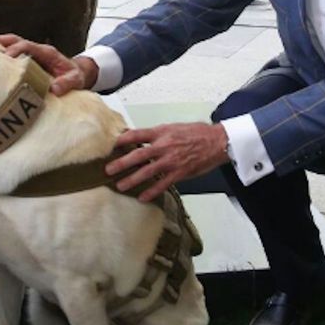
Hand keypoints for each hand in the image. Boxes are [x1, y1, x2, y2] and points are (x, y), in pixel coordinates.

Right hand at [0, 34, 96, 95]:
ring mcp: (31, 52)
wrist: (77, 72)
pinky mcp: (26, 57)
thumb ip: (66, 83)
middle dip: (0, 42)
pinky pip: (11, 51)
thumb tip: (54, 89)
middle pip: (15, 40)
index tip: (6, 57)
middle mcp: (37, 49)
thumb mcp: (75, 80)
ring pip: (11, 43)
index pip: (28, 46)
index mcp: (47, 52)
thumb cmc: (75, 75)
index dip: (16, 49)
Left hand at [108, 123, 228, 202]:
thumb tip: (139, 138)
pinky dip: (152, 191)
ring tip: (120, 186)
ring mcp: (171, 161)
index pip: (137, 135)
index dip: (123, 140)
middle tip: (108, 170)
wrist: (216, 141)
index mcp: (161, 132)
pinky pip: (162, 184)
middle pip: (137, 155)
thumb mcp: (174, 127)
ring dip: (132, 180)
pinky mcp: (179, 173)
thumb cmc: (196, 133)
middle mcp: (164, 146)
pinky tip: (142, 197)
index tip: (112, 146)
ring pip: (147, 172)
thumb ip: (157, 134)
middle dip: (121, 163)